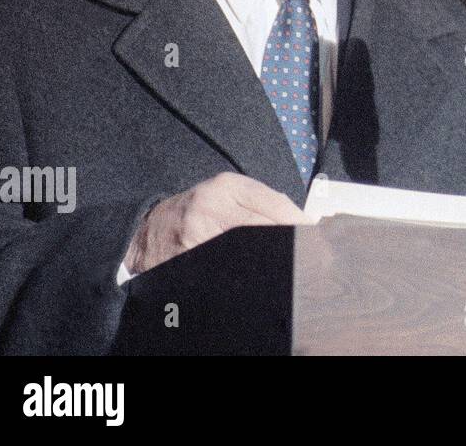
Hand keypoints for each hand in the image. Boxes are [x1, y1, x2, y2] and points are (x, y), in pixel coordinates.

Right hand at [123, 172, 314, 274]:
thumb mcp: (229, 193)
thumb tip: (303, 222)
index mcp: (228, 187)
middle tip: (309, 257)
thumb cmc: (198, 210)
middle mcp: (212, 206)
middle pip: (264, 228)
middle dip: (289, 244)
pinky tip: (256, 278)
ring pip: (247, 252)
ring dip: (270, 262)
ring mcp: (197, 234)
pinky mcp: (185, 258)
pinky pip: (226, 269)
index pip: (275, 205)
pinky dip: (245, 275)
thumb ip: (264, 202)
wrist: (149, 229)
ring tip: (286, 269)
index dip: (299, 223)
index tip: (315, 236)